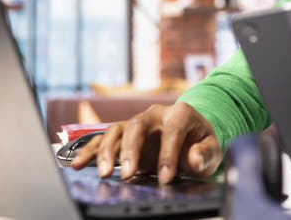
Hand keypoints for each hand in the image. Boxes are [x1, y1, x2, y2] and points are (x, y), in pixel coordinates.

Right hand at [70, 102, 221, 184]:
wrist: (192, 135)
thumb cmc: (200, 142)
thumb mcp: (212, 149)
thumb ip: (206, 153)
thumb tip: (194, 158)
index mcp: (180, 113)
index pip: (172, 130)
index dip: (168, 154)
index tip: (165, 178)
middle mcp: (155, 114)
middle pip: (137, 126)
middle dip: (130, 150)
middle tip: (128, 174)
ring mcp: (137, 124)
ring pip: (116, 130)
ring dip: (106, 151)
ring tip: (102, 173)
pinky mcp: (124, 135)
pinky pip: (102, 139)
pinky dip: (89, 150)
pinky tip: (78, 164)